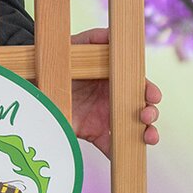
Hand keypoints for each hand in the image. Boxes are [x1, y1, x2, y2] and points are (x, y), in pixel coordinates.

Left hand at [68, 27, 159, 157]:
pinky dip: (118, 154)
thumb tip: (111, 33)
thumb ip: (94, 38)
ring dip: (144, 134)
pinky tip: (122, 159)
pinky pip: (110, 147)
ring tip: (148, 138)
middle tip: (147, 117)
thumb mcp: (77, 45)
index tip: (152, 96)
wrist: (40, 80)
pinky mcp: (95, 133)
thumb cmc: (64, 59)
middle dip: (151, 114)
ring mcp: (107, 117)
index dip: (150, 91)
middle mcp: (116, 98)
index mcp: (116, 78)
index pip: (139, 86)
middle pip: (142, 109)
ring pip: (133, 129)